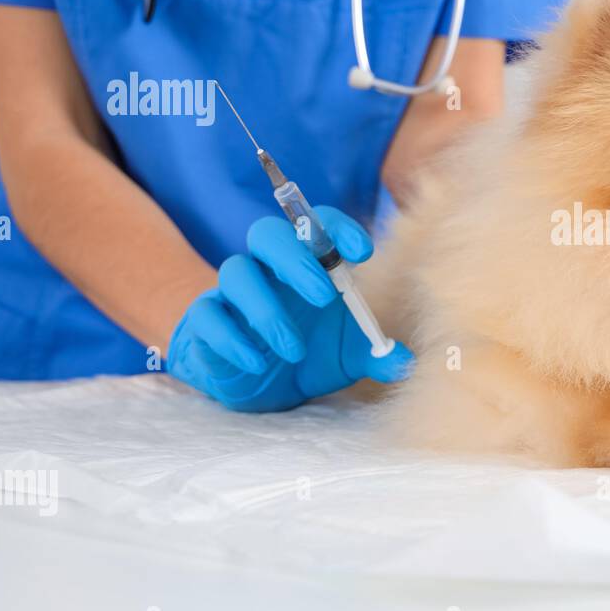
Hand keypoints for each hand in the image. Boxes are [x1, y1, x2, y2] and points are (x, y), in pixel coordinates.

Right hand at [167, 207, 412, 410]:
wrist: (259, 386)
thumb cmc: (310, 355)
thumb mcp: (349, 358)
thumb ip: (377, 356)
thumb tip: (405, 362)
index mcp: (307, 263)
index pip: (317, 224)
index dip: (337, 227)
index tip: (363, 251)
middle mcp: (268, 268)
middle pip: (268, 234)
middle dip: (296, 260)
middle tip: (324, 295)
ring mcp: (232, 292)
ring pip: (236, 273)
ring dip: (267, 310)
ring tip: (293, 349)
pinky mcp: (205, 321)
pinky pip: (208, 316)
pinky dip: (232, 339)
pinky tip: (257, 363)